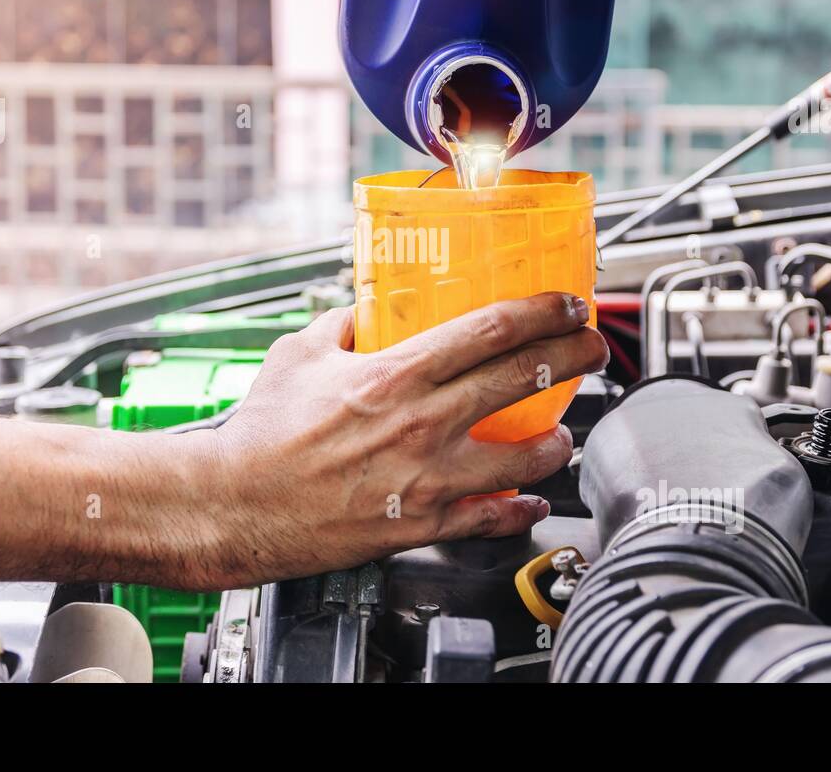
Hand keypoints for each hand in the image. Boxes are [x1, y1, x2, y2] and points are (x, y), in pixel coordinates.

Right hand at [187, 292, 608, 588]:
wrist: (236, 505)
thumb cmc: (261, 432)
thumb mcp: (298, 354)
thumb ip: (341, 324)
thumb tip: (366, 309)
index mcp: (395, 374)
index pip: (490, 330)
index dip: (542, 312)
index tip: (568, 304)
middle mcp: (422, 422)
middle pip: (522, 380)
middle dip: (573, 358)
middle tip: (593, 350)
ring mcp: (427, 478)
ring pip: (523, 458)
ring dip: (556, 441)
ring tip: (562, 433)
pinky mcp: (420, 526)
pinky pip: (489, 519)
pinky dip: (519, 509)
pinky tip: (530, 501)